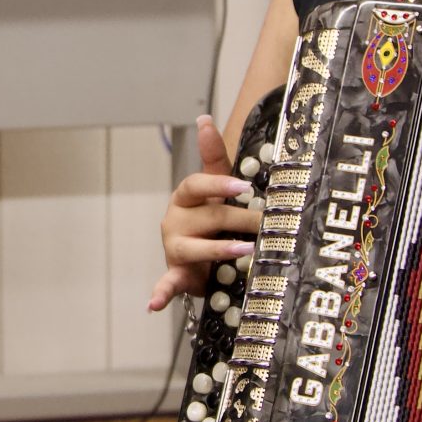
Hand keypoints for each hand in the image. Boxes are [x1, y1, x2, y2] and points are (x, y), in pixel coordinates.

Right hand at [146, 114, 260, 311]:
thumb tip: (205, 118)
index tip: (245, 186)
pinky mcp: (175, 272)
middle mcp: (176, 219)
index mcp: (187, 197)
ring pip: (193, 247)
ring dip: (218, 250)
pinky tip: (154, 303)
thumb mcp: (215, 187)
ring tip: (245, 252)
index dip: (220, 184)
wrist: (199, 254)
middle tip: (268, 224)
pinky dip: (159, 292)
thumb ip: (213, 156)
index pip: (198, 184)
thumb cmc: (210, 216)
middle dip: (240, 220)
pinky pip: (166, 282)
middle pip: (208, 216)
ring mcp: (174, 247)